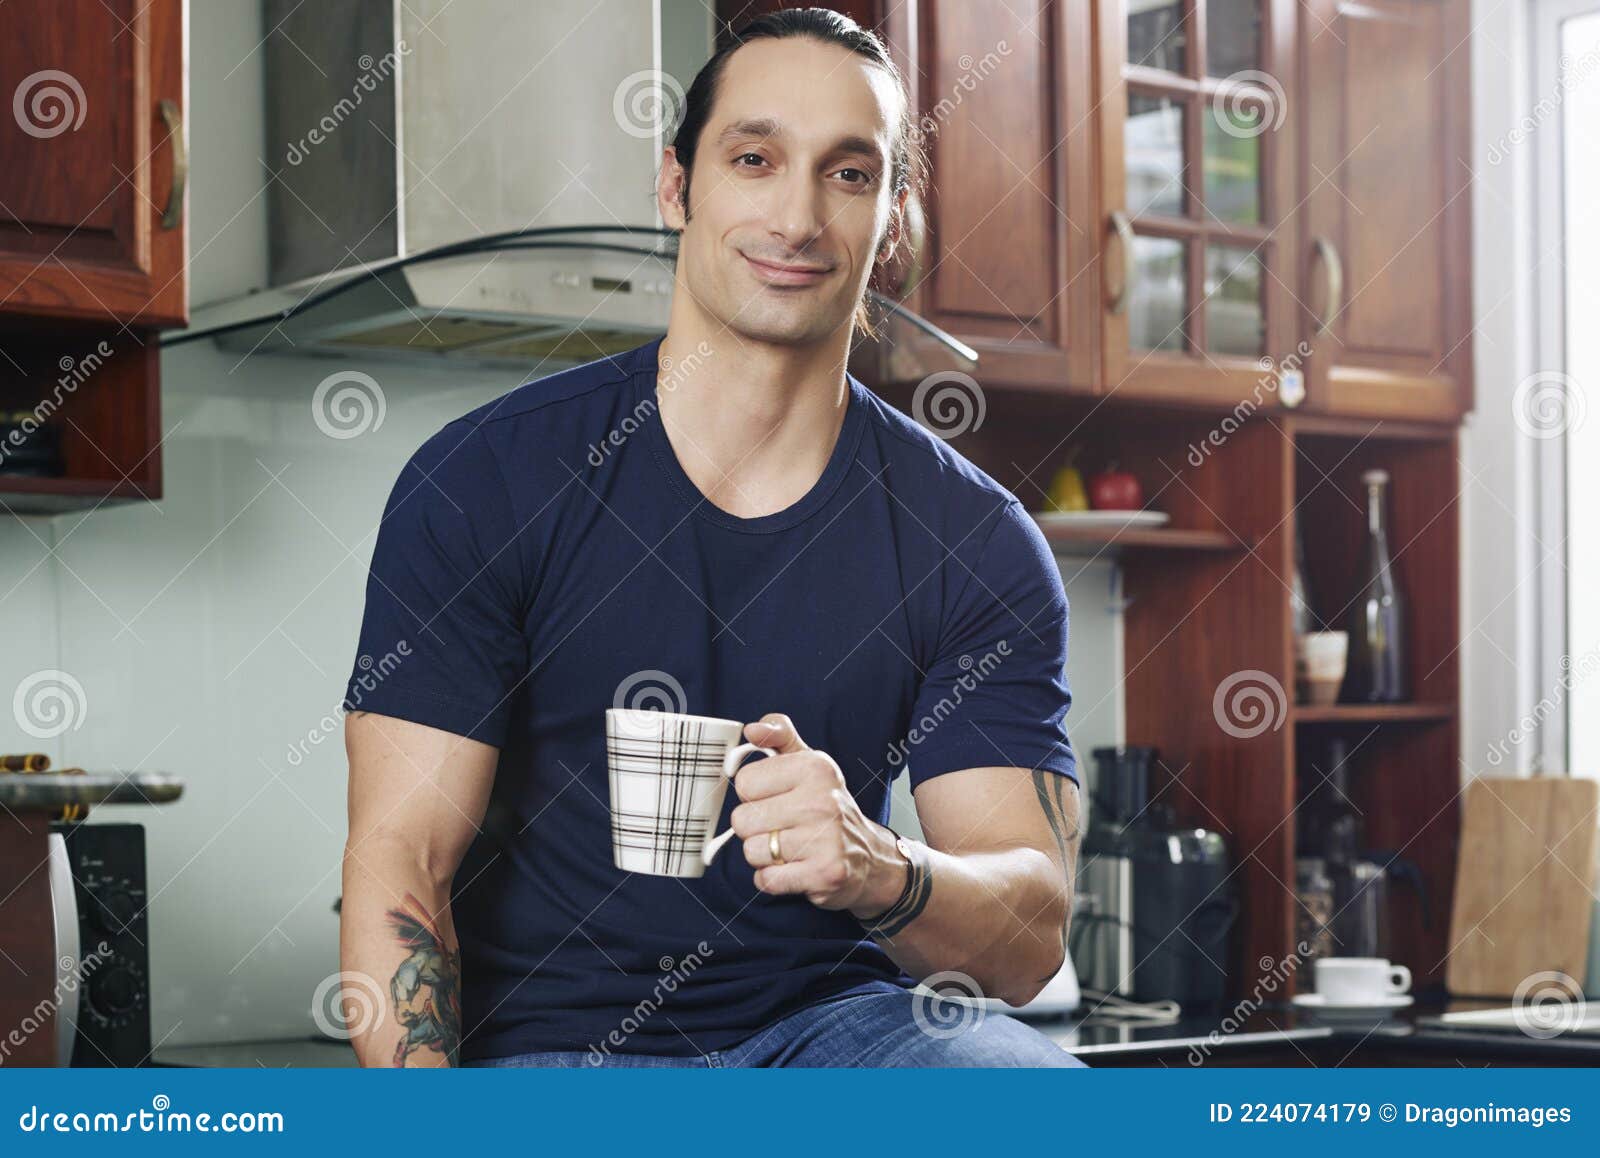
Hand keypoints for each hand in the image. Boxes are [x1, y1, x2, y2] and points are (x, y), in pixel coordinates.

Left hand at [728, 714, 905, 915]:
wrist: (870, 858)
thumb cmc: (827, 808)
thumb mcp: (809, 763)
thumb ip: (779, 735)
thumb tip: (752, 730)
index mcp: (815, 768)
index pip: (745, 782)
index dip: (753, 795)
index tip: (774, 798)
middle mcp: (822, 801)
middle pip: (742, 820)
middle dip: (755, 829)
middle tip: (782, 827)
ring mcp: (825, 839)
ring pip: (751, 851)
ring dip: (764, 855)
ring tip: (790, 848)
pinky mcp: (824, 874)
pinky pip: (767, 879)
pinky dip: (772, 879)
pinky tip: (793, 869)